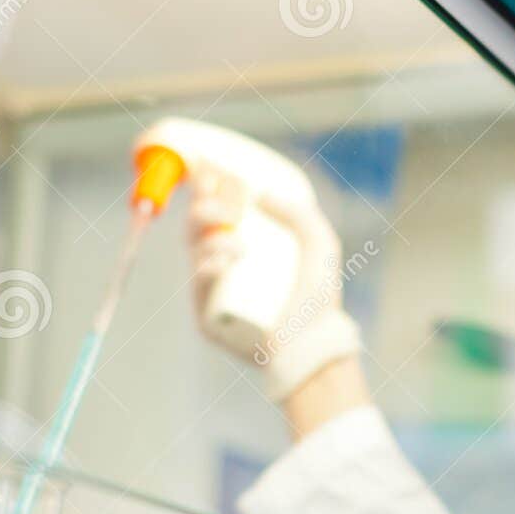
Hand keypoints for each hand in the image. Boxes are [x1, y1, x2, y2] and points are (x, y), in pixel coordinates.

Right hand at [188, 183, 362, 402]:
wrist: (313, 344)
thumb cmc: (319, 300)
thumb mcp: (320, 245)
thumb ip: (299, 212)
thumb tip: (261, 194)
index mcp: (246, 246)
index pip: (217, 210)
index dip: (207, 187)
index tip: (209, 168)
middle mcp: (225, 266)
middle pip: (198, 227)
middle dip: (204, 208)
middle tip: (225, 209)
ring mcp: (214, 292)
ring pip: (194, 251)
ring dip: (211, 238)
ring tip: (240, 247)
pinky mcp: (208, 318)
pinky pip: (197, 284)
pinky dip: (206, 266)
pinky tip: (224, 262)